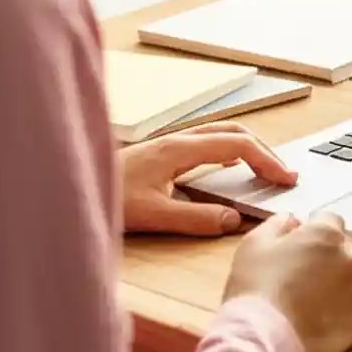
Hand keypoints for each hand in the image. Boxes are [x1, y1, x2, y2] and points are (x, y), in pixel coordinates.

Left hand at [120, 122, 297, 235]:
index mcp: (180, 149)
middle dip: (264, 150)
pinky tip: (232, 169)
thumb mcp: (153, 215)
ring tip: (266, 170)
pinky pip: (209, 143)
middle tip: (283, 175)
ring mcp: (170, 144)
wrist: (66, 187)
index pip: (238, 145)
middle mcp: (178, 140)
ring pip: (222, 134)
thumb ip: (196, 219)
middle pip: (235, 132)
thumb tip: (233, 220)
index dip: (267, 160)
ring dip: (249, 149)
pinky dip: (231, 151)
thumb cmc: (105, 197)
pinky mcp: (164, 153)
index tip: (285, 180)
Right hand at [224, 211, 351, 351]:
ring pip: (351, 280)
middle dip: (326, 258)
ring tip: (308, 302)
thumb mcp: (255, 244)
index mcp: (328, 235)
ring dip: (336, 284)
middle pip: (343, 250)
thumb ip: (278, 224)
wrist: (263, 339)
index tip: (296, 247)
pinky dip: (339, 312)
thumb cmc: (256, 286)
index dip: (312, 231)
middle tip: (300, 277)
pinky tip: (316, 321)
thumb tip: (293, 220)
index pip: (329, 220)